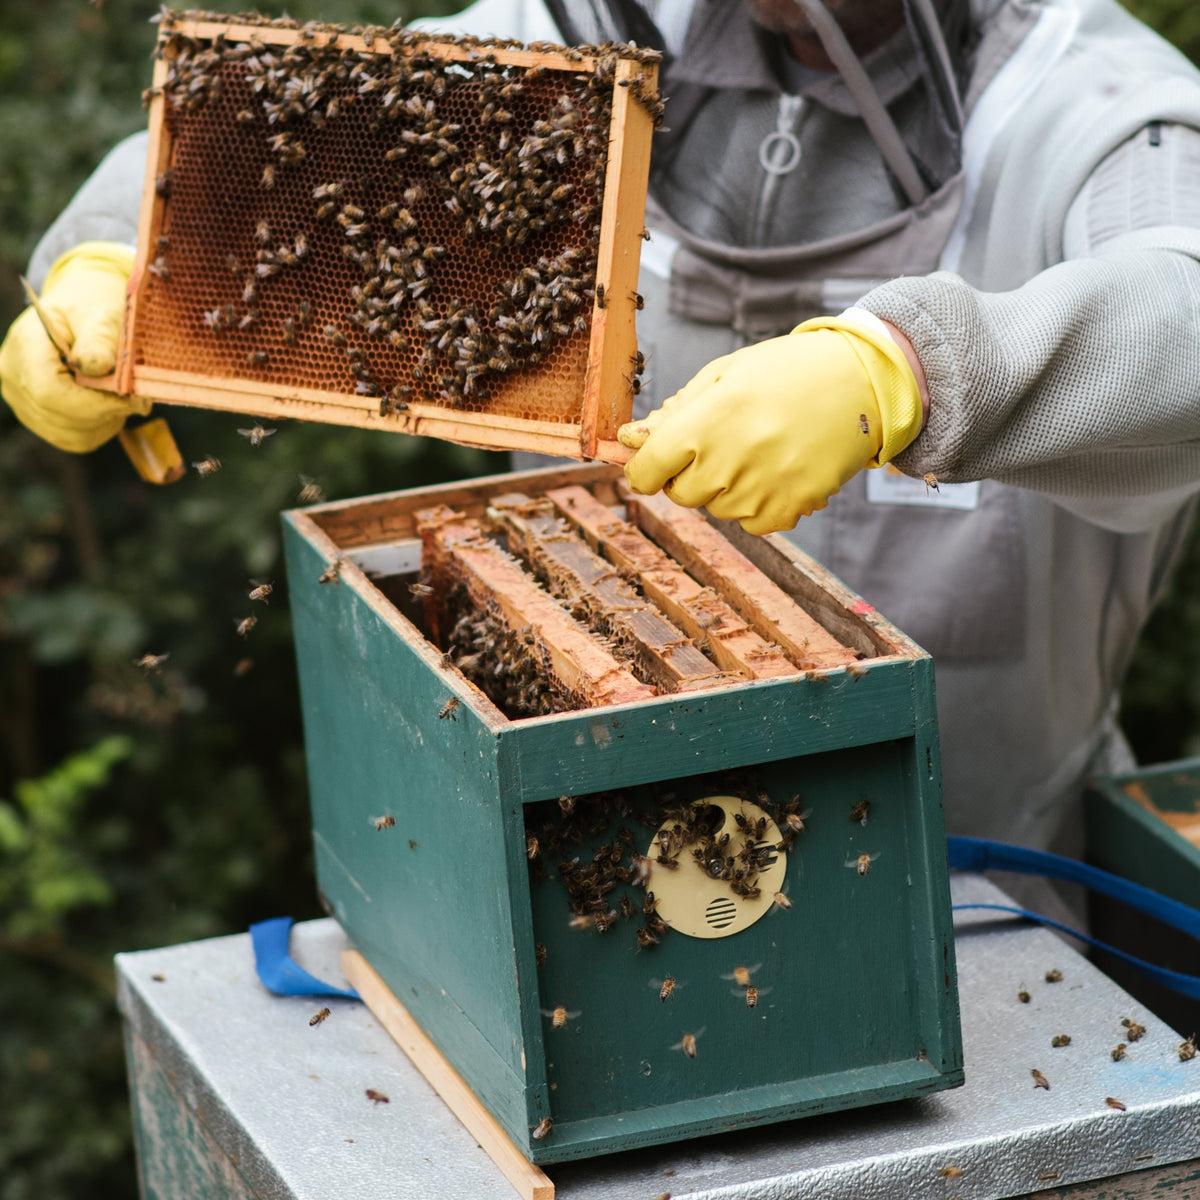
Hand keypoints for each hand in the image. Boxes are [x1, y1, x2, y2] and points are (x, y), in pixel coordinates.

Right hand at [0, 242, 149, 452]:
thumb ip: (99, 341)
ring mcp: (22, 402)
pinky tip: (109, 405)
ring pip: (73, 435)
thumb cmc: (92, 311)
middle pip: (63, 417)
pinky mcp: (39, 418)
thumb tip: (98, 366)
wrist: (79, 316)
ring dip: (107, 421)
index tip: (133, 398)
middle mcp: (13, 377)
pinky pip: (75, 440)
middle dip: (109, 411)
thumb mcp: (102, 316)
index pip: (50, 392)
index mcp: (25, 346)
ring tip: (122, 395)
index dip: (96, 404)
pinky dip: (100, 428)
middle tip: (138, 397)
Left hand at [617, 316, 923, 534]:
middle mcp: (733, 460)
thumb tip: (629, 440)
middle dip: (688, 474)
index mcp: (710, 419)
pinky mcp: (790, 509)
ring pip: (715, 509)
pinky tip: (777, 468)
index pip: (647, 471)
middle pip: (680, 494)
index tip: (652, 461)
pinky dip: (756, 503)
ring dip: (725, 487)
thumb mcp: (724, 374)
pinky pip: (750, 523)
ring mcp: (762, 490)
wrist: (862, 384)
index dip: (643, 468)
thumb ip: (674, 413)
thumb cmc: (787, 372)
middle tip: (721, 442)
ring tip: (758, 448)